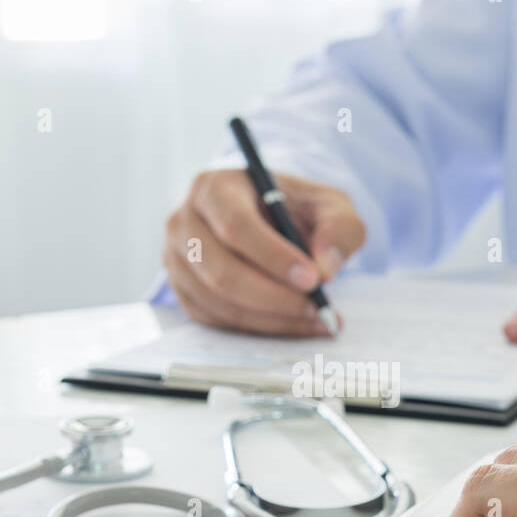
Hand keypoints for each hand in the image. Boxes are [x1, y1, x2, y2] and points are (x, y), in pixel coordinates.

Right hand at [162, 170, 363, 334]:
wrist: (270, 222)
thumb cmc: (294, 209)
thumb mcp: (328, 204)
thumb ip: (339, 227)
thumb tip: (325, 268)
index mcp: (215, 187)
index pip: (236, 226)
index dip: (273, 257)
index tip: (312, 279)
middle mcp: (185, 222)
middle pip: (222, 271)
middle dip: (274, 297)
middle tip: (317, 308)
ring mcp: (177, 260)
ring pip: (218, 302)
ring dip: (271, 318)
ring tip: (316, 318)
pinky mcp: (183, 292)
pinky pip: (216, 320)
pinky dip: (258, 328)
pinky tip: (293, 323)